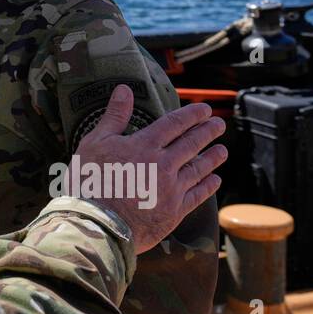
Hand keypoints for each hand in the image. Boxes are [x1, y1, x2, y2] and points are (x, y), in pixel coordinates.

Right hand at [72, 84, 225, 253]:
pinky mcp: (174, 211)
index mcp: (144, 145)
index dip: (191, 115)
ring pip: (199, 169)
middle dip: (208, 132)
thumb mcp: (94, 143)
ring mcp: (172, 189)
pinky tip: (215, 180)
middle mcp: (163, 164)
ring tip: (222, 150)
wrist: (98, 224)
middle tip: (219, 125)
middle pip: (192, 144)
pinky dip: (208, 186)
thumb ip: (114, 116)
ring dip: (213, 158)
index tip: (204, 109)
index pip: (174, 124)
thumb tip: (124, 90)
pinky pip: (197, 195)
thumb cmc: (90, 181)